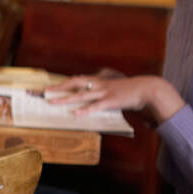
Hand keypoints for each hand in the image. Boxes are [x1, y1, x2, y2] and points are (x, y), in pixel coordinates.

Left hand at [46, 72, 181, 122]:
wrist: (148, 89)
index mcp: (99, 80)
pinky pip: (96, 106)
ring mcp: (105, 91)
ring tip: (52, 103)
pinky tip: (76, 114)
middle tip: (44, 91)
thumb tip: (90, 101)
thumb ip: (101, 93)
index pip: (77, 80)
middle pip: (75, 82)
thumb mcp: (113, 88)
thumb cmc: (130, 91)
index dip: (63, 83)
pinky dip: (86, 110)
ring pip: (81, 94)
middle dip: (59, 87)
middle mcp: (99, 84)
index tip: (51, 86)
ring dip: (66, 99)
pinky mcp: (112, 100)